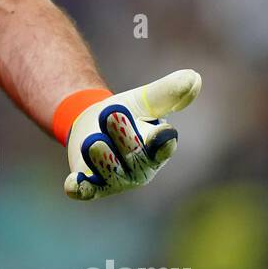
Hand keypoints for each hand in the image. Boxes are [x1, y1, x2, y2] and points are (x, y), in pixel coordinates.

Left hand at [63, 69, 201, 201]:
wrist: (90, 121)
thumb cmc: (124, 112)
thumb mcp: (144, 100)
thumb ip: (168, 92)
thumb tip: (194, 78)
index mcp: (158, 149)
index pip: (163, 147)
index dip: (161, 141)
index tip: (162, 132)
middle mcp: (140, 170)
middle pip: (133, 155)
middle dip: (123, 136)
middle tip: (110, 113)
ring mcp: (116, 180)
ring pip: (109, 172)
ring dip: (101, 158)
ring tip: (92, 142)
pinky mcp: (91, 187)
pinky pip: (86, 191)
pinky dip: (80, 188)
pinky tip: (72, 183)